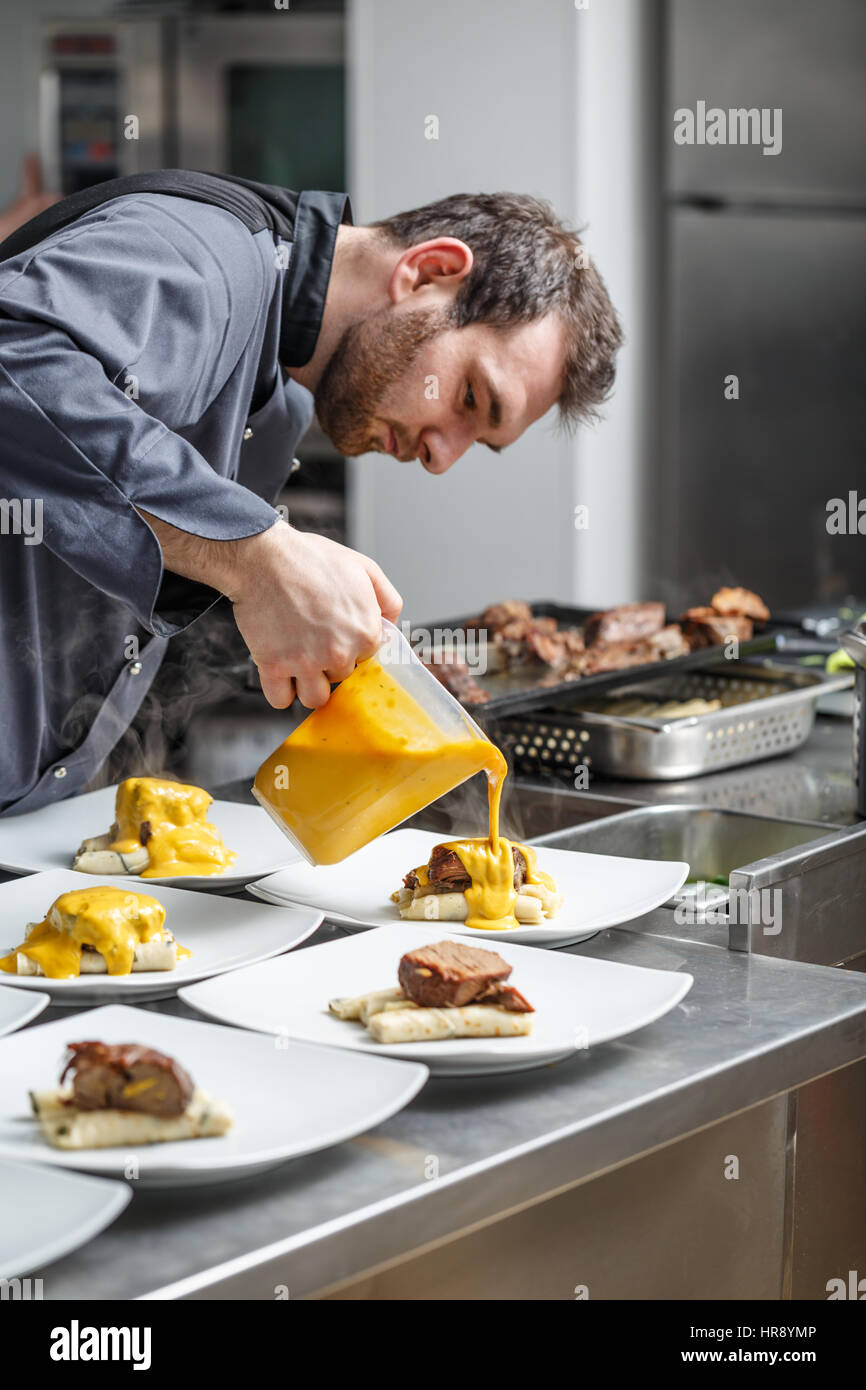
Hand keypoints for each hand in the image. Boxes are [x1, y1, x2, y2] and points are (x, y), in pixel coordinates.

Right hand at [225, 523, 401, 708]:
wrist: (263, 557)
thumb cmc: (309, 559)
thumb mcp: (365, 568)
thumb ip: (388, 600)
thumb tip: (392, 626)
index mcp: (365, 632)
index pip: (367, 661)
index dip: (352, 647)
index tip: (337, 635)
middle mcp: (339, 653)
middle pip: (341, 679)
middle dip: (329, 663)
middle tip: (313, 637)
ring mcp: (307, 663)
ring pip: (315, 698)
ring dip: (308, 684)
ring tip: (299, 660)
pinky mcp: (274, 666)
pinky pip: (280, 700)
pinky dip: (280, 691)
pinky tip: (280, 671)